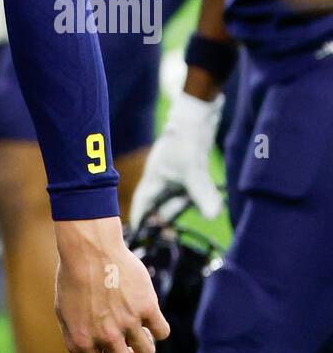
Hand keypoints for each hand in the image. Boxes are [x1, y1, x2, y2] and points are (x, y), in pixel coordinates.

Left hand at [55, 217, 169, 352]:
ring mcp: (128, 322)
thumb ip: (72, 342)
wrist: (89, 247)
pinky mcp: (146, 306)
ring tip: (136, 328)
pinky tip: (148, 315)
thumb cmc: (73, 277)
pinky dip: (157, 327)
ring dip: (143, 344)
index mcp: (84, 341)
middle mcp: (107, 336)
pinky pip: (162, 332)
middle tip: (130, 351)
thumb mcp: (64, 311)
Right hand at [129, 88, 223, 227]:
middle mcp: (162, 179)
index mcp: (154, 179)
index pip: (142, 205)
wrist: (196, 115)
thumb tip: (213, 217)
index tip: (139, 238)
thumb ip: (202, 195)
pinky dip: (194, 202)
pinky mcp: (189, 171)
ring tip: (183, 225)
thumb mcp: (193, 171)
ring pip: (175, 200)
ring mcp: (175, 175)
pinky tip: (205, 207)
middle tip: (169, 238)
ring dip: (180, 211)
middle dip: (163, 221)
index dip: (139, 221)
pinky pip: (188, 193)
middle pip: (159, 206)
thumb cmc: (186, 140)